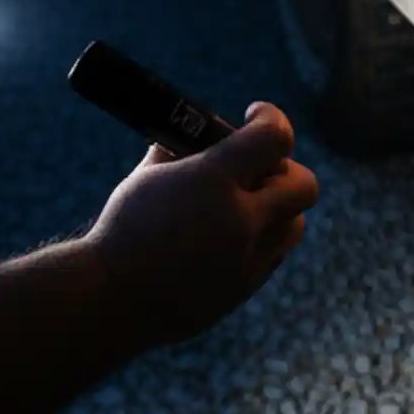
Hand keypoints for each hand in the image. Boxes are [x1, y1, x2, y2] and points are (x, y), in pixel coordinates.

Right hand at [85, 102, 318, 345]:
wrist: (110, 299)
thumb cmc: (123, 229)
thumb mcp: (147, 176)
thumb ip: (181, 151)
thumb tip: (202, 135)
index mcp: (212, 181)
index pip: (275, 138)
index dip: (272, 117)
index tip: (256, 114)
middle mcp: (239, 220)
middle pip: (303, 183)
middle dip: (284, 168)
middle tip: (257, 169)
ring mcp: (246, 259)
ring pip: (296, 223)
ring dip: (279, 208)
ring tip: (244, 206)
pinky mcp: (244, 288)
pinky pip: (275, 256)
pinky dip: (263, 239)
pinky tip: (231, 236)